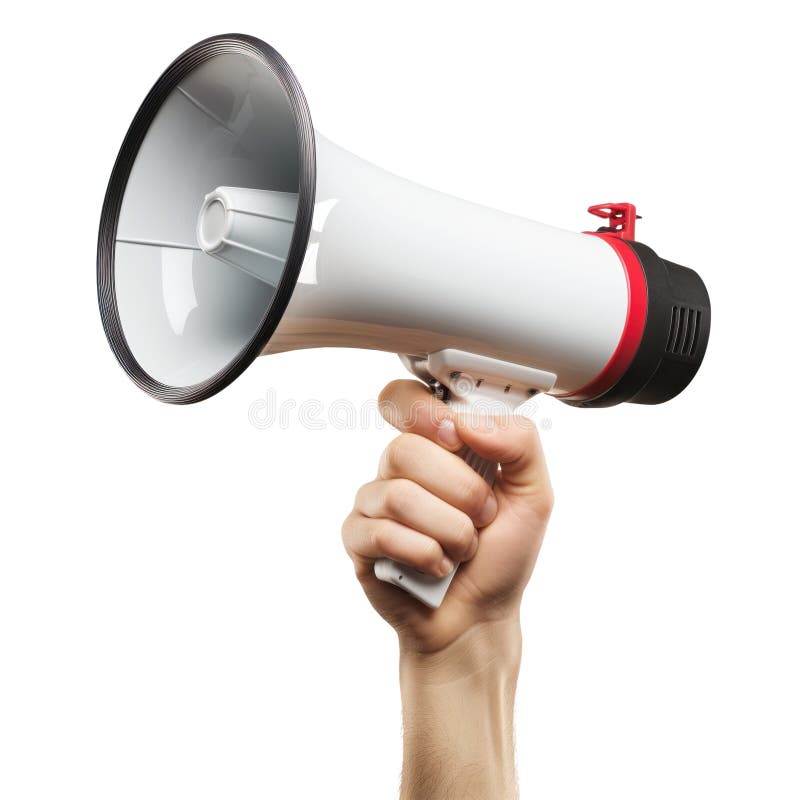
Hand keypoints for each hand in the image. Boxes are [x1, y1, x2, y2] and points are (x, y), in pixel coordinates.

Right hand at [342, 379, 553, 653]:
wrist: (481, 617)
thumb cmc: (502, 554)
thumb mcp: (533, 493)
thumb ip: (519, 442)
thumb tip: (469, 422)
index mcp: (437, 446)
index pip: (406, 398)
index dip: (426, 412)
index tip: (457, 437)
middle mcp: (401, 468)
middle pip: (406, 449)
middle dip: (461, 492)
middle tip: (481, 517)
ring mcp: (374, 502)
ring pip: (399, 494)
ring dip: (450, 531)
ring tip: (462, 549)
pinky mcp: (359, 539)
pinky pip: (383, 533)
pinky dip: (425, 555)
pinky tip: (436, 567)